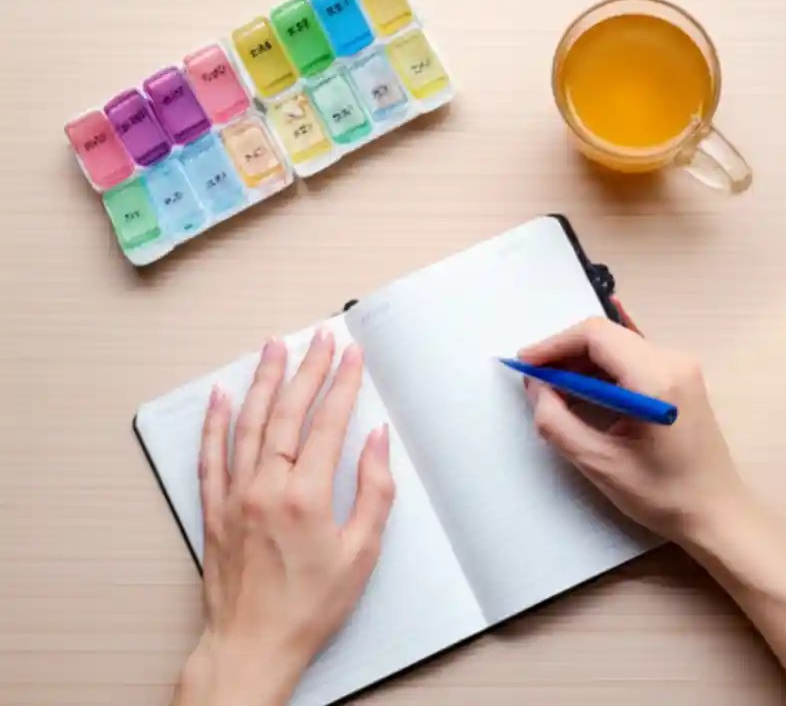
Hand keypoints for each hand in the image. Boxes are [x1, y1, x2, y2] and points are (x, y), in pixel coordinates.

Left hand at [174, 330, 395, 705]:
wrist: (253, 644)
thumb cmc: (310, 607)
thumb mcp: (361, 553)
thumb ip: (373, 492)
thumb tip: (376, 441)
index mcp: (305, 496)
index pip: (327, 423)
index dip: (342, 384)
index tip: (352, 356)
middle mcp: (264, 487)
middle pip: (286, 413)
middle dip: (307, 370)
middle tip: (320, 339)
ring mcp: (234, 496)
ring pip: (247, 424)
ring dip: (262, 381)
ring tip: (274, 348)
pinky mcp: (214, 510)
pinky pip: (211, 455)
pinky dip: (216, 422)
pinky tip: (222, 396)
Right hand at [518, 315, 748, 543]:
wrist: (716, 512)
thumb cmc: (664, 495)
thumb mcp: (600, 464)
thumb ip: (558, 423)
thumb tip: (536, 388)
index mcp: (657, 380)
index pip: (596, 335)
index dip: (554, 344)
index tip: (524, 365)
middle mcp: (674, 361)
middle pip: (607, 336)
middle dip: (565, 353)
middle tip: (534, 379)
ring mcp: (682, 367)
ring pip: (619, 346)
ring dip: (583, 362)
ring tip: (554, 390)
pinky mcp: (682, 378)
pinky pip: (634, 360)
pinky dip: (604, 371)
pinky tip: (584, 394)